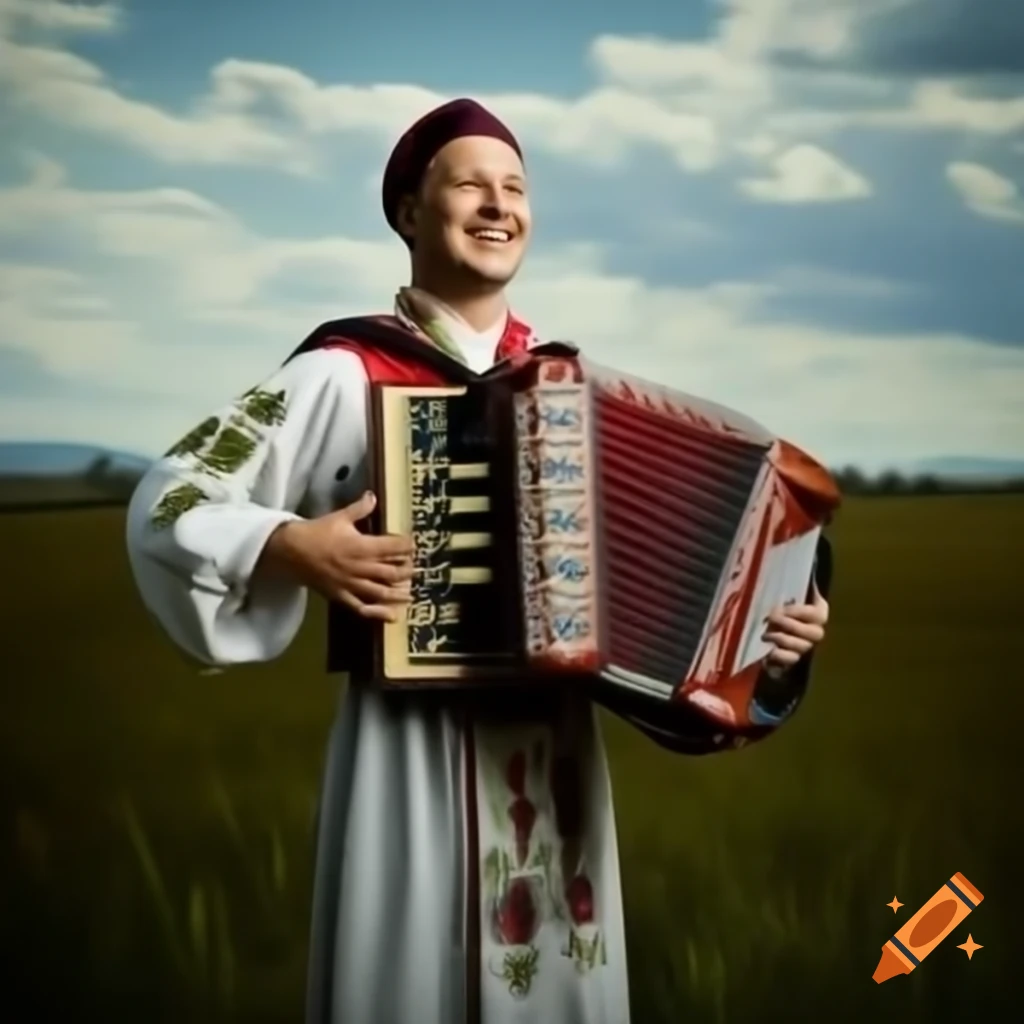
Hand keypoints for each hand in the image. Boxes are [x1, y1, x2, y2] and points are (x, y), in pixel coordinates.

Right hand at [260, 491, 413, 621]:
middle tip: (413, 567)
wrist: (289, 552)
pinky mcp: (341, 596)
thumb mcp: (338, 517)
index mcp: (361, 546)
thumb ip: (359, 509)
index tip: (413, 544)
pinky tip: (393, 615)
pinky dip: (379, 613)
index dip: (406, 546)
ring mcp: (351, 584)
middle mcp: (359, 568)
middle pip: (392, 572)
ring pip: (381, 592)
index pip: (393, 547)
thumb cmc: (316, 532)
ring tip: (410, 592)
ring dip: (398, 593)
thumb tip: (373, 496)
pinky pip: (362, 608)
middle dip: (406, 571)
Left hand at [762, 582, 828, 677]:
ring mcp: (806, 647)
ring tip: (765, 634)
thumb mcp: (787, 595)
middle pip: (813, 632)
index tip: (780, 608)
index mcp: (819, 613)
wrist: (768, 629)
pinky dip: (779, 655)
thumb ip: (796, 587)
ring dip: (781, 639)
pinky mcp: (794, 660)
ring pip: (801, 646)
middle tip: (770, 618)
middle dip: (789, 624)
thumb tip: (804, 573)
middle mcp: (817, 631)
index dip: (798, 612)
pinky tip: (768, 649)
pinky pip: (791, 659)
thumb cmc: (780, 607)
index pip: (817, 613)